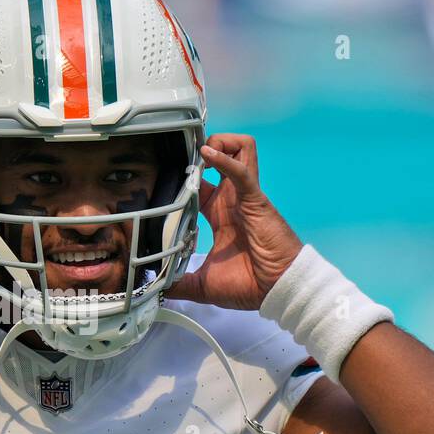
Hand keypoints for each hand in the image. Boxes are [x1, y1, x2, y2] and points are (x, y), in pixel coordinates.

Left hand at [168, 133, 302, 309]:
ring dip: (219, 143)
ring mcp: (244, 196)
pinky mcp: (255, 198)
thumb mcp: (203, 284)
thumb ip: (179, 283)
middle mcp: (232, 200)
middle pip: (221, 156)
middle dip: (199, 151)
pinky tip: (208, 154)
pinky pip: (242, 169)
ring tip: (199, 152)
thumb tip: (156, 290)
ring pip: (238, 149)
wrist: (276, 290)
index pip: (201, 183)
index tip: (166, 178)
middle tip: (179, 157)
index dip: (185, 175)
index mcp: (220, 214)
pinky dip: (225, 159)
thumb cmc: (249, 285)